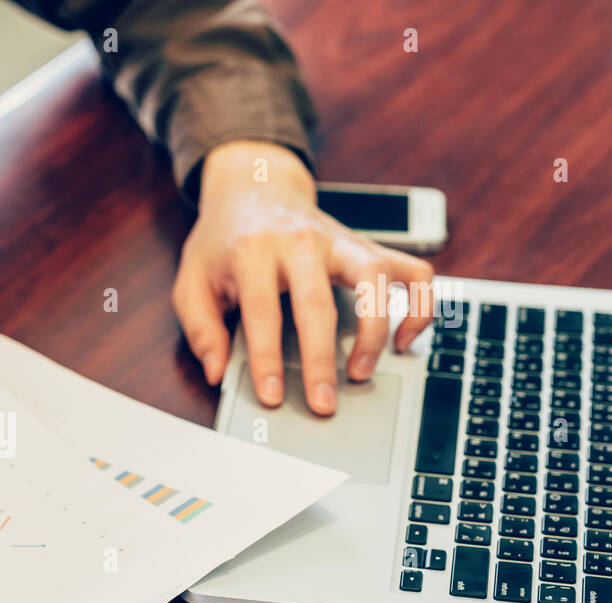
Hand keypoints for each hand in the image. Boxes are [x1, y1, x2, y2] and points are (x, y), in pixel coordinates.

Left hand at [172, 140, 434, 414]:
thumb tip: (216, 372)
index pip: (262, 312)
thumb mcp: (192, 280)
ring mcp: (340, 241)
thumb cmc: (222, 243)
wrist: (254, 189)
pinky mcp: (368, 246)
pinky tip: (403, 338)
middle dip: (322, 360)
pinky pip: (412, 271)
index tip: (272, 397)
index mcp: (253, 252)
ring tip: (362, 372)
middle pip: (318, 303)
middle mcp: (301, 243)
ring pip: (374, 279)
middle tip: (323, 403)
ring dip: (375, 329)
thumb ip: (200, 327)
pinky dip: (420, 305)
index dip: (267, 358)